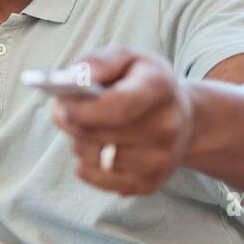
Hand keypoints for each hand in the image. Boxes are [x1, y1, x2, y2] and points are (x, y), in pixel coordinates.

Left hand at [51, 47, 194, 195]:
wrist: (182, 118)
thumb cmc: (142, 84)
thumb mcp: (126, 59)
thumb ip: (99, 62)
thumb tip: (78, 77)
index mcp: (160, 88)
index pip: (118, 106)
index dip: (83, 109)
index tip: (61, 103)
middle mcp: (167, 126)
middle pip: (98, 133)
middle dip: (72, 122)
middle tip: (64, 110)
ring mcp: (160, 160)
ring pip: (92, 157)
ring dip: (79, 142)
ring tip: (89, 127)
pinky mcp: (148, 184)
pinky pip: (94, 177)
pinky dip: (85, 164)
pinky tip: (98, 148)